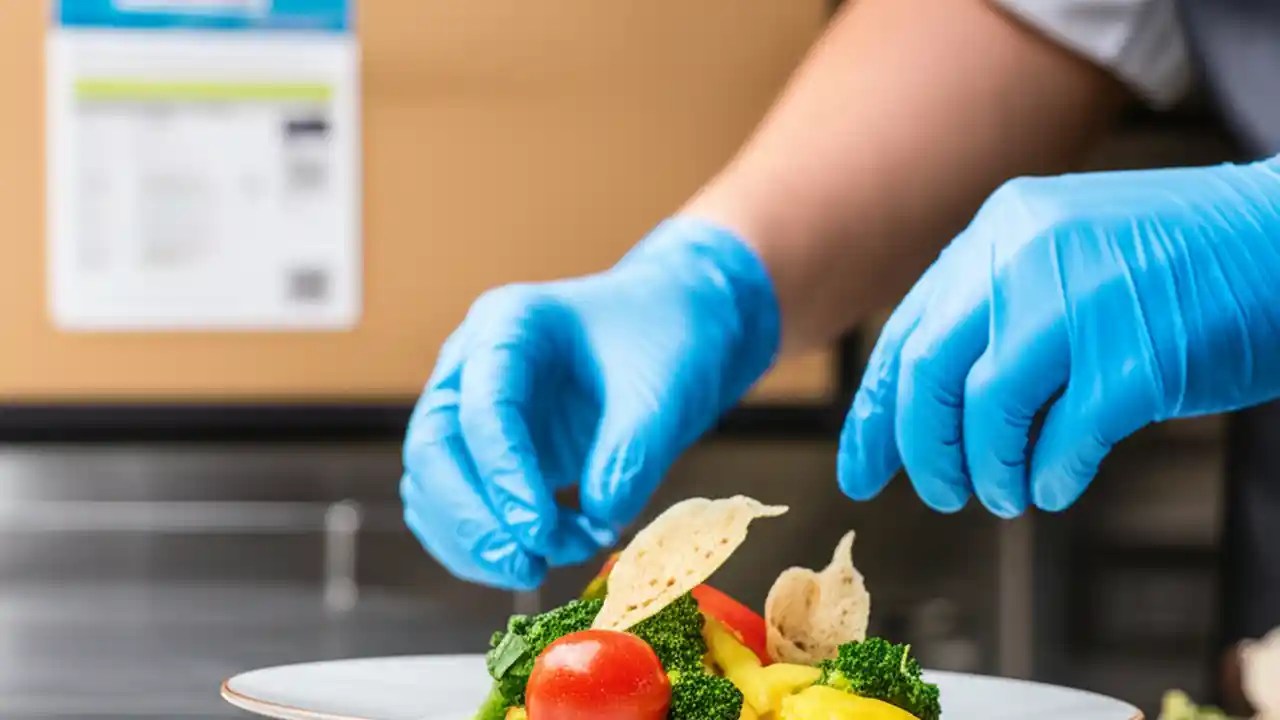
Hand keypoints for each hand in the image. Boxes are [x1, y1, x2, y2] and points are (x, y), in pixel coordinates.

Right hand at [401, 218, 779, 588]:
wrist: (678, 330)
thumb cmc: (669, 342)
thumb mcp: (666, 389)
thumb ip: (633, 451)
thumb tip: (600, 516)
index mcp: (509, 325)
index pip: (482, 408)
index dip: (504, 475)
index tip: (541, 531)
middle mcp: (472, 366)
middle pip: (433, 449)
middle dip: (473, 520)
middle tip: (529, 567)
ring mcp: (470, 411)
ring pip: (431, 487)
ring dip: (477, 541)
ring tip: (553, 560)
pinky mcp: (485, 455)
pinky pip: (456, 508)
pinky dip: (485, 546)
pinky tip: (544, 555)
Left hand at [839, 158, 1279, 516]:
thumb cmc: (1185, 263)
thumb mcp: (1069, 255)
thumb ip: (998, 309)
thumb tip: (928, 409)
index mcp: (1003, 230)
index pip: (908, 332)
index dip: (877, 412)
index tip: (862, 468)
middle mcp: (1027, 254)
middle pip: (928, 371)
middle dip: (920, 448)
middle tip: (941, 491)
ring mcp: (1080, 302)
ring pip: (984, 408)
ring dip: (986, 469)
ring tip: (1004, 493)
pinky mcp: (1134, 357)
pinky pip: (1061, 439)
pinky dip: (1048, 475)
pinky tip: (1055, 484)